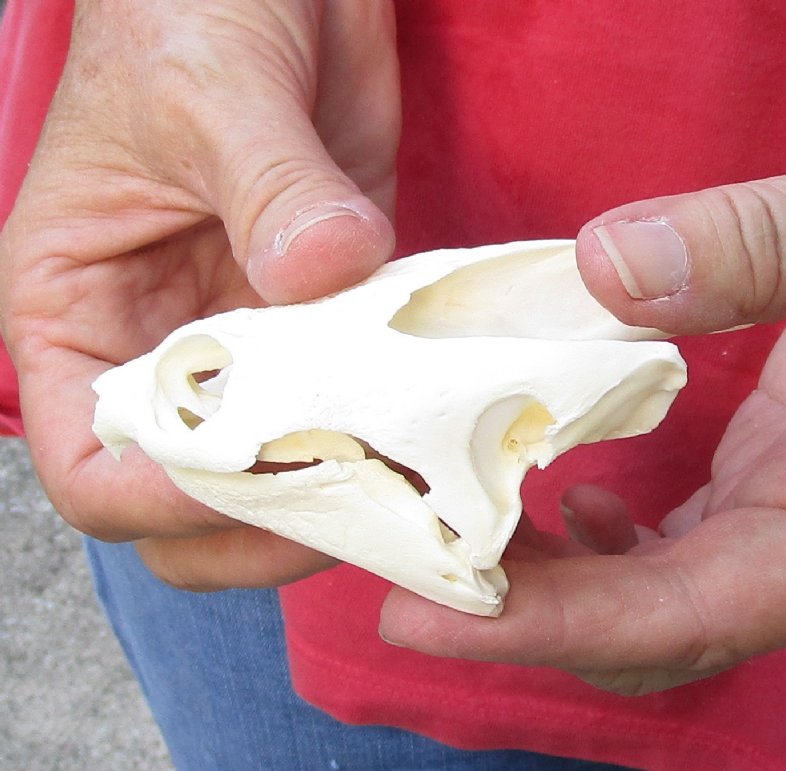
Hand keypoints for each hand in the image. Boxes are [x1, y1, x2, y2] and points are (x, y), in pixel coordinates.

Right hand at [0, 0, 399, 588]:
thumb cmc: (191, 10)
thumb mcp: (210, 86)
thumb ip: (265, 183)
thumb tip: (324, 269)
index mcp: (80, 318)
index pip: (95, 470)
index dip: (164, 501)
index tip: (256, 477)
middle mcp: (163, 350)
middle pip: (194, 501)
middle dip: (263, 522)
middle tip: (355, 507)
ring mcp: (253, 346)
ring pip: (283, 468)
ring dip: (341, 490)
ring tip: (407, 486)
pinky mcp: (329, 321)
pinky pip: (354, 404)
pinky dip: (391, 430)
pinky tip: (438, 430)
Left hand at [380, 175, 785, 694]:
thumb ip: (756, 246)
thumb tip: (602, 265)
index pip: (676, 616)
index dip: (543, 627)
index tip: (413, 618)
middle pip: (640, 633)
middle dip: (516, 616)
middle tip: (401, 569)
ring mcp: (778, 538)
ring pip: (645, 603)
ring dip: (545, 580)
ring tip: (458, 525)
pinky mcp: (764, 509)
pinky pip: (669, 562)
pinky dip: (598, 549)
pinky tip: (564, 499)